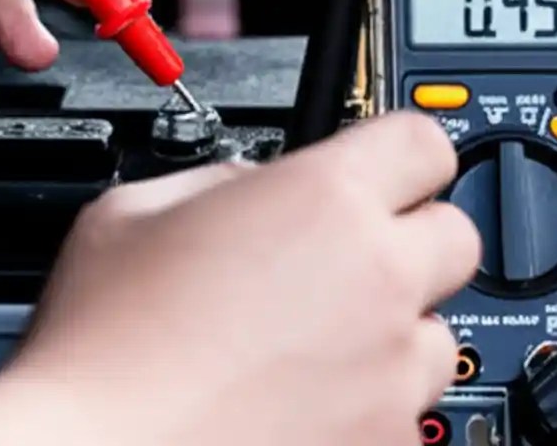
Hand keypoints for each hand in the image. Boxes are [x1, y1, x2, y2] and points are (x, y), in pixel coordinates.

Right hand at [0, 112, 481, 445]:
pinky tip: (297, 406)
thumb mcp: (130, 213)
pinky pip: (405, 414)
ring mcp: (391, 374)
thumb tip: (250, 184)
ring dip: (389, 334)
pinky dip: (366, 407)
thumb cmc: (102, 352)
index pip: (423, 142)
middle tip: (342, 264)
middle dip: (406, 244)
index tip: (383, 173)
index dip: (398, 155)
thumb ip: (215, 179)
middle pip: (455, 236)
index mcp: (322, 201)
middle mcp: (378, 281)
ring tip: (307, 353)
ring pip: (435, 334)